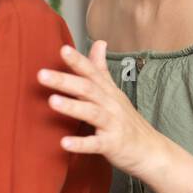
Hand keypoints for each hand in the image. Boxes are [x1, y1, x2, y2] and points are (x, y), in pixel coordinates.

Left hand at [39, 41, 162, 175]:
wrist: (151, 150)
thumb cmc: (128, 121)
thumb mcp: (115, 92)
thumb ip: (102, 69)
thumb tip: (99, 42)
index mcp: (108, 92)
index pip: (92, 72)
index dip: (79, 61)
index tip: (63, 49)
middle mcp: (111, 105)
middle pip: (88, 89)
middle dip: (66, 81)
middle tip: (42, 74)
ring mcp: (113, 125)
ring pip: (92, 113)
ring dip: (73, 107)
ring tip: (52, 101)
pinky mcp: (113, 145)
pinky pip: (96, 144)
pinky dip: (81, 144)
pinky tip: (65, 143)